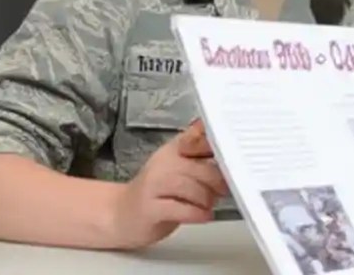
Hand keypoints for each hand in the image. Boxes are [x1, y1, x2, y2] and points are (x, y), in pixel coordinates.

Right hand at [107, 119, 229, 248]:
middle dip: (218, 182)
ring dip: (207, 199)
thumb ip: (204, 158)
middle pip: (201, 168)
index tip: (232, 154)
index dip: (217, 144)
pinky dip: (197, 214)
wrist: (120, 214)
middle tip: (223, 190)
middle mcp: (162, 163)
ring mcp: (153, 185)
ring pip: (192, 188)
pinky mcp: (149, 208)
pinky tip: (204, 215)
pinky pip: (180, 209)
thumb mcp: (180, 168)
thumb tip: (234, 149)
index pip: (198, 137)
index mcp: (174, 149)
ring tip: (209, 205)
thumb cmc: (156, 192)